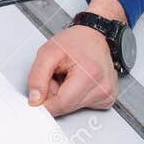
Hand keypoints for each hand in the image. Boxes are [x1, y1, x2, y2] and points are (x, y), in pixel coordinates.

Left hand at [26, 0, 126, 114]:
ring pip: (74, 107)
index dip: (45, 103)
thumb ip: (37, 77)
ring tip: (67, 77)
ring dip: (64, 95)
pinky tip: (77, 82)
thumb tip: (35, 100)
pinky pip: (83, 105)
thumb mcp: (47, 52)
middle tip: (55, 77)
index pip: (62, 104)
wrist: (94, 36)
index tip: (37, 97)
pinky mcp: (108, 99)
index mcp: (90, 75)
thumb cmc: (75, 42)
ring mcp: (107, 94)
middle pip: (67, 107)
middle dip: (54, 96)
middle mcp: (103, 87)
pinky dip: (75, 96)